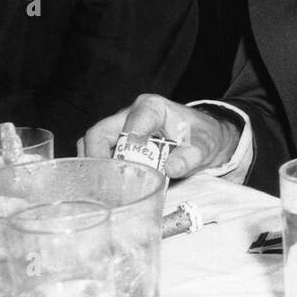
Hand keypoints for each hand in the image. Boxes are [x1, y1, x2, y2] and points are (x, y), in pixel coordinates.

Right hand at [79, 94, 239, 178]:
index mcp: (152, 108)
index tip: (128, 163)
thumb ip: (190, 157)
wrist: (203, 138)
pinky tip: (107, 186)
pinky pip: (97, 154)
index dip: (124, 145)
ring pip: (93, 144)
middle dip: (97, 159)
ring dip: (95, 165)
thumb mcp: (204, 147)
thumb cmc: (202, 136)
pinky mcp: (117, 143)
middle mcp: (131, 115)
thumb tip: (171, 167)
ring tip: (105, 187)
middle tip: (106, 183)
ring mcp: (121, 128)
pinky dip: (98, 169)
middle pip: (99, 133)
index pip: (131, 122)